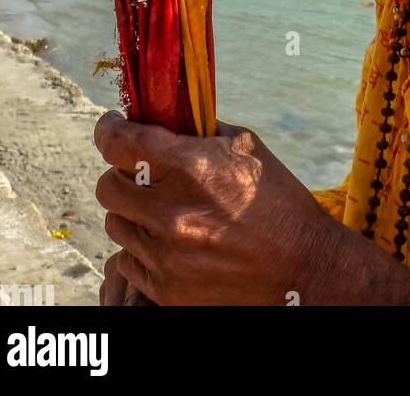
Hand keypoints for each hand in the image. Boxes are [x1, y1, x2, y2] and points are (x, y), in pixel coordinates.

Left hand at [94, 112, 409, 305]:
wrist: (302, 267)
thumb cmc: (277, 200)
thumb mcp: (245, 148)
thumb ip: (198, 132)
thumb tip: (162, 119)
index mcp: (189, 167)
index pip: (118, 142)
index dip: (108, 129)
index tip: (112, 125)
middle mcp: (169, 212)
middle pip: (107, 186)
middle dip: (122, 173)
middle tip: (143, 172)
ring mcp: (164, 255)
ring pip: (116, 224)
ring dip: (133, 212)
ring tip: (164, 209)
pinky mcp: (165, 289)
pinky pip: (129, 262)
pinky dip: (143, 249)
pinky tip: (171, 242)